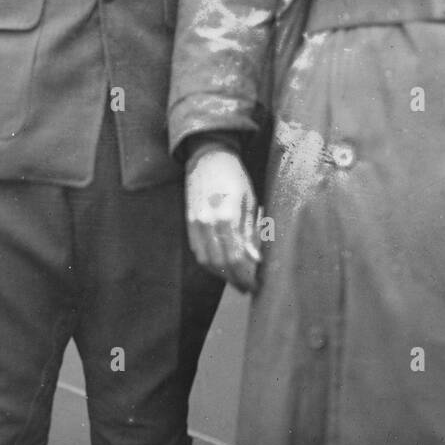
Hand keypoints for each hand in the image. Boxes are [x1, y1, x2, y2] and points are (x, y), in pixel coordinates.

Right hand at [185, 146, 261, 292]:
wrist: (208, 157)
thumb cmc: (234, 176)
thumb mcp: (249, 201)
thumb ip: (251, 231)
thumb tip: (255, 259)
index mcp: (227, 215)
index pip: (236, 257)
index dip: (246, 275)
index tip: (255, 284)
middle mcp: (208, 222)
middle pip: (221, 263)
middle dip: (235, 279)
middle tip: (248, 288)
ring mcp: (196, 222)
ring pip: (207, 260)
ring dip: (222, 274)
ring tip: (236, 279)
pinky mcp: (189, 221)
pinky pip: (197, 250)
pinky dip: (209, 263)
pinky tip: (221, 266)